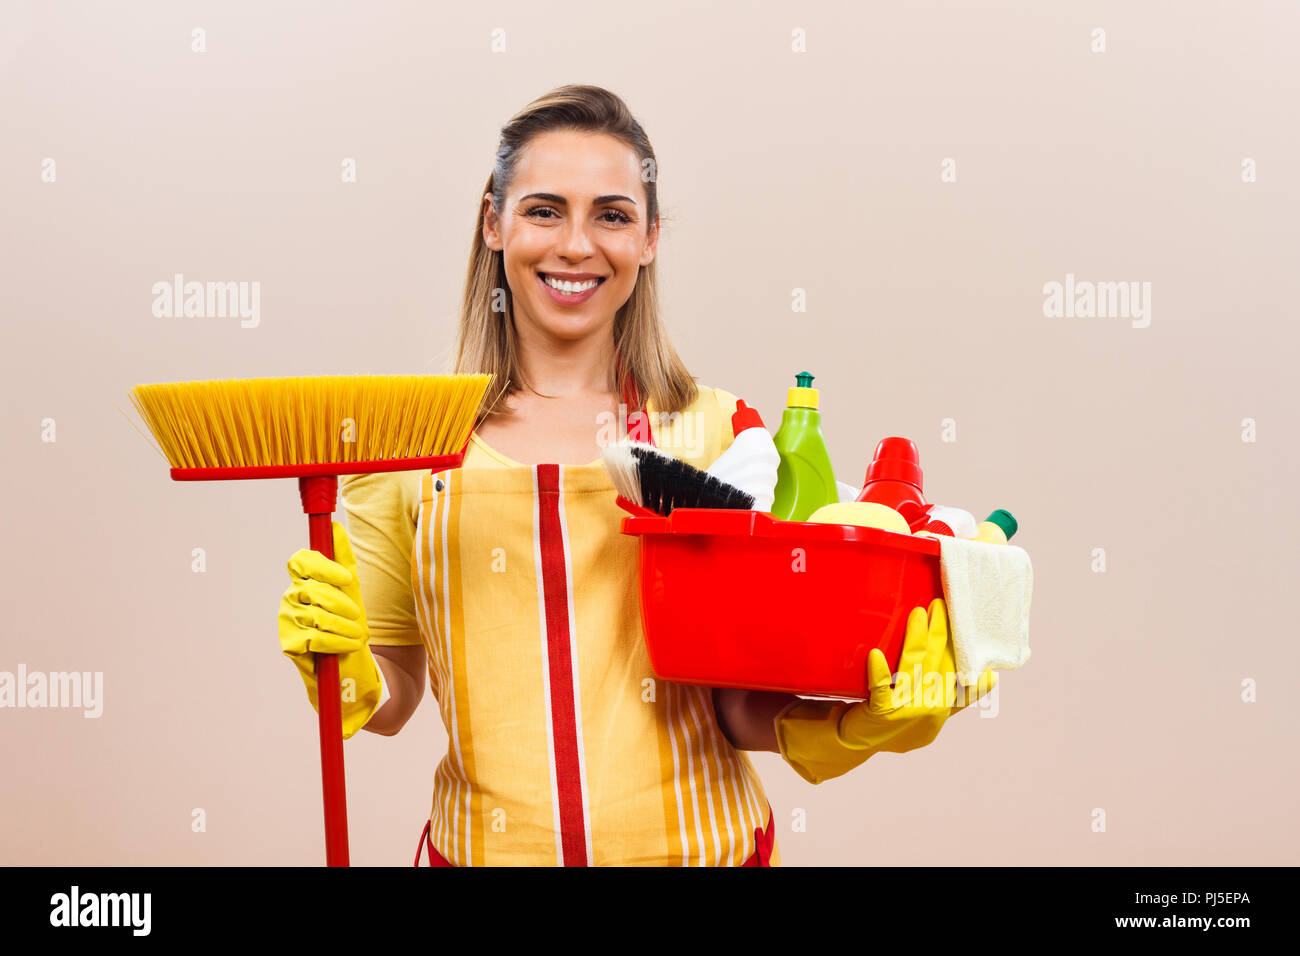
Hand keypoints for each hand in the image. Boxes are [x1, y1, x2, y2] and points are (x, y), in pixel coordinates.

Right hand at [277, 521, 382, 737]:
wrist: (354, 666)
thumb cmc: (350, 624)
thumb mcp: (352, 592)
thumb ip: (343, 560)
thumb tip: (335, 528)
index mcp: (304, 582)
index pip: (301, 561)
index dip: (323, 566)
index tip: (347, 578)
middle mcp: (291, 599)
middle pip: (312, 588)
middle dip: (342, 603)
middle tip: (358, 617)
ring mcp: (287, 622)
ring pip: (315, 614)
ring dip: (344, 626)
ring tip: (357, 636)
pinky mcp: (290, 646)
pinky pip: (314, 637)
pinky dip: (337, 642)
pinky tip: (347, 646)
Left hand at [773, 597, 996, 783]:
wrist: (860, 742)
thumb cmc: (896, 721)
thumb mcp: (934, 711)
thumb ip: (960, 696)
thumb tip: (992, 676)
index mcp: (943, 703)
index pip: (956, 666)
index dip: (958, 642)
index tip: (961, 617)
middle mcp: (929, 706)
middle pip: (937, 662)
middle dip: (940, 632)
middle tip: (938, 604)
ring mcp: (906, 710)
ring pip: (914, 668)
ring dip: (916, 640)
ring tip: (917, 615)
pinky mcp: (882, 713)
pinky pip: (881, 689)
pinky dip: (878, 672)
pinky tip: (875, 655)